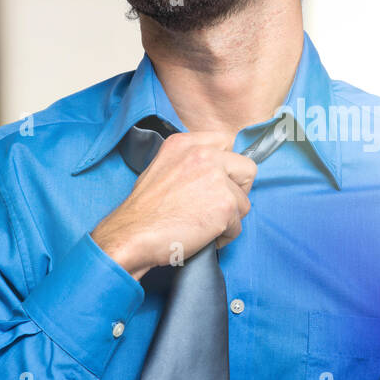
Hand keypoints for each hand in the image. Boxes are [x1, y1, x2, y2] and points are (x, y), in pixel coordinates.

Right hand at [90, 131, 257, 280]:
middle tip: (217, 206)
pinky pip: (238, 225)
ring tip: (204, 225)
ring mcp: (217, 178)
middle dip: (237, 190)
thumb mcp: (161, 167)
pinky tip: (203, 236)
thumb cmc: (144, 210)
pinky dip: (224, 236)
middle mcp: (204, 154)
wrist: (133, 234)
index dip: (226, 167)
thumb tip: (215, 172)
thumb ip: (190, 162)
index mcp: (186, 143)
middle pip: (246, 168)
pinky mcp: (225, 204)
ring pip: (244, 201)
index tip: (219, 181)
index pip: (227, 142)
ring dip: (229, 217)